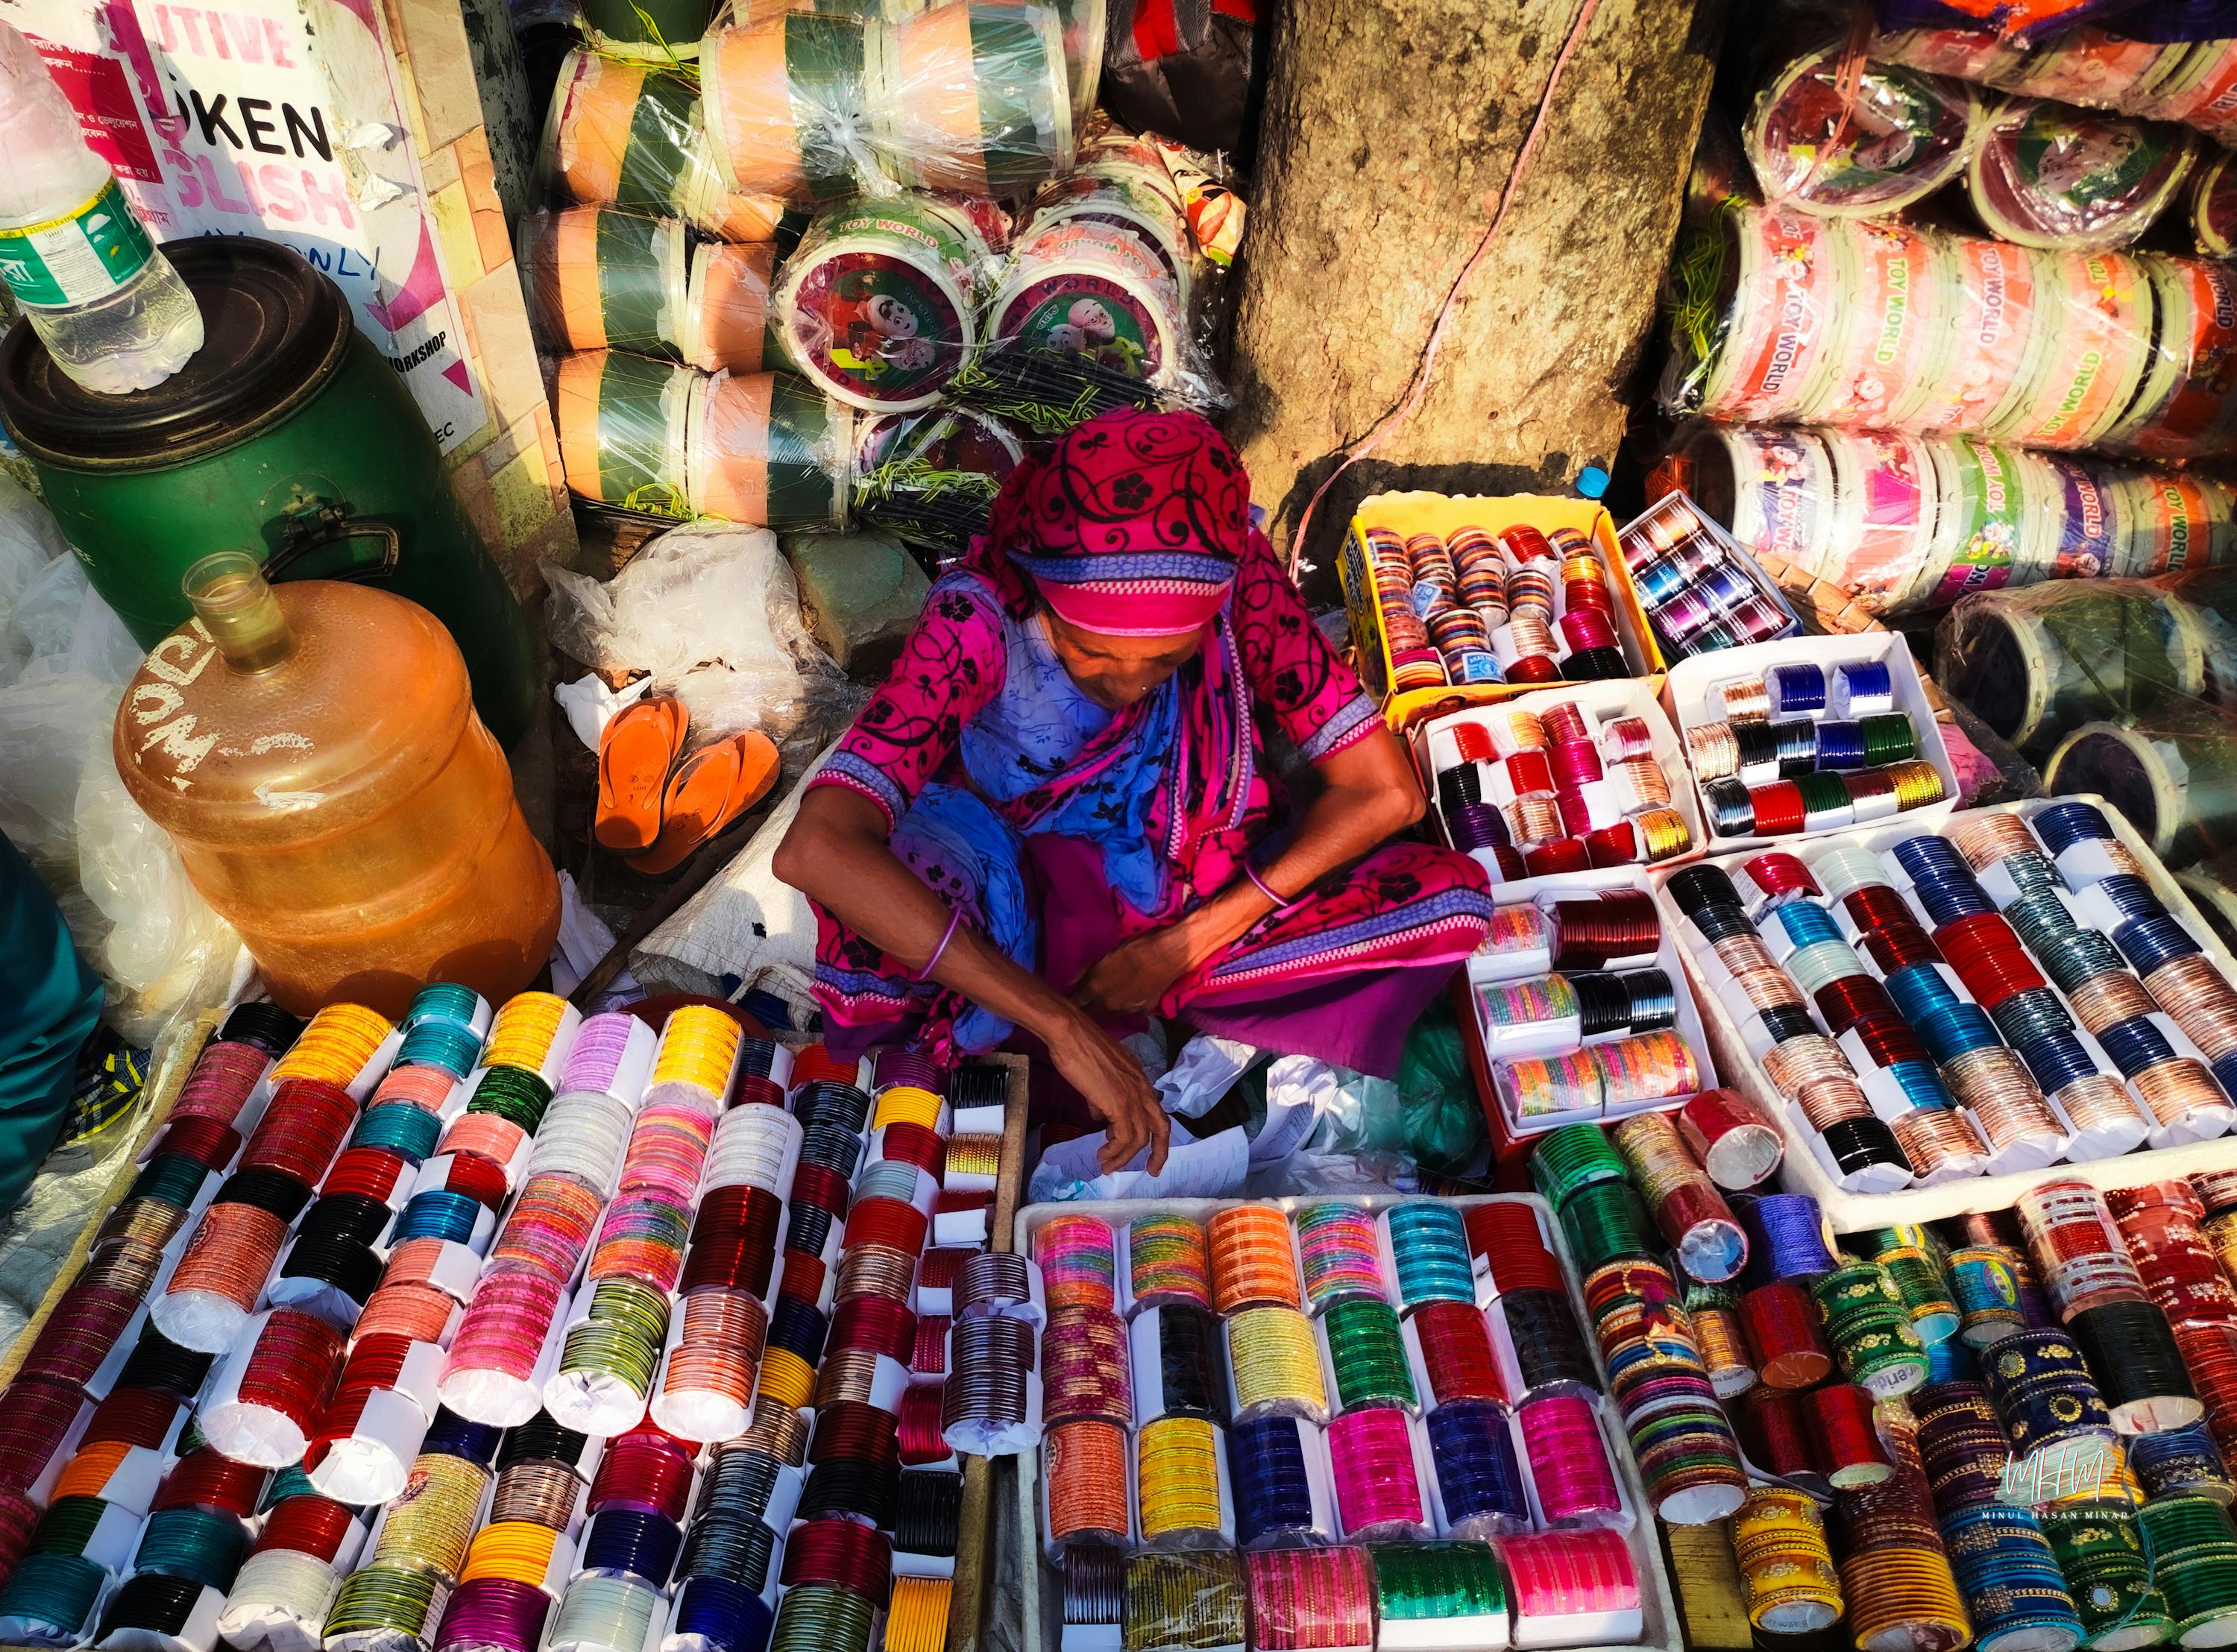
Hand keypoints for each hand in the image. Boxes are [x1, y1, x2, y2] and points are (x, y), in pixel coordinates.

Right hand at [1047, 1010, 1169, 1173]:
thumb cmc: (1078, 1048)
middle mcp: (1142, 1088)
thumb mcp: (1098, 1075)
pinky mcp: (1120, 1103)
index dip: (1152, 1132)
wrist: (1070, 1033)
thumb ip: (1103, 1097)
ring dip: (1124, 1157)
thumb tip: (1100, 1117)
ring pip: (1141, 1137)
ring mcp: (1133, 1096)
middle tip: (1151, 1170)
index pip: (1155, 1110)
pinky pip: (1125, 1137)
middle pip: (1161, 1127)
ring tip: (1107, 1166)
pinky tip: (1102, 1155)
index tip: (1141, 1149)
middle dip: (1159, 1152)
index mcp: (1139, 1079)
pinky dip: (1115, 1151)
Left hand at [1071, 925, 1198, 1017]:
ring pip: (1112, 1012)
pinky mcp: (1144, 1010)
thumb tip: (1070, 983)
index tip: (1071, 997)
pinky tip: (1133, 995)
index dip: (1072, 1000)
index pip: (1075, 1002)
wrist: (1168, 954)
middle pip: (1091, 1012)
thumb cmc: (1135, 947)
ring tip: (1113, 995)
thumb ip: (1085, 972)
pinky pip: (1132, 1010)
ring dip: (1109, 1006)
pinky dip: (1130, 1005)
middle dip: (1089, 1007)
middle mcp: (1108, 1004)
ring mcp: (1127, 1010)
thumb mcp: (1105, 955)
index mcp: (1094, 989)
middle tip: (1091, 997)